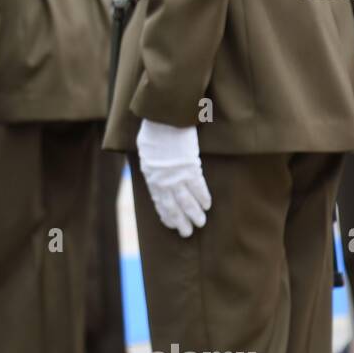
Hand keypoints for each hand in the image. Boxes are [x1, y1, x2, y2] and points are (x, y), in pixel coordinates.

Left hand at [136, 119, 210, 238]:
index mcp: (151, 176)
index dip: (166, 215)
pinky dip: (203, 198)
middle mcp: (162, 180)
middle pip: (173, 206)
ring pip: (186, 201)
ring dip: (194, 214)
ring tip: (200, 224)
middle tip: (187, 233)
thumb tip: (153, 171)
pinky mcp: (190, 167)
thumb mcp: (146, 151)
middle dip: (180, 221)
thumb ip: (151, 164)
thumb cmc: (154, 131)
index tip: (172, 225)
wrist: (163, 119)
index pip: (159, 201)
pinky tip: (207, 206)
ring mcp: (176, 175)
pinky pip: (198, 188)